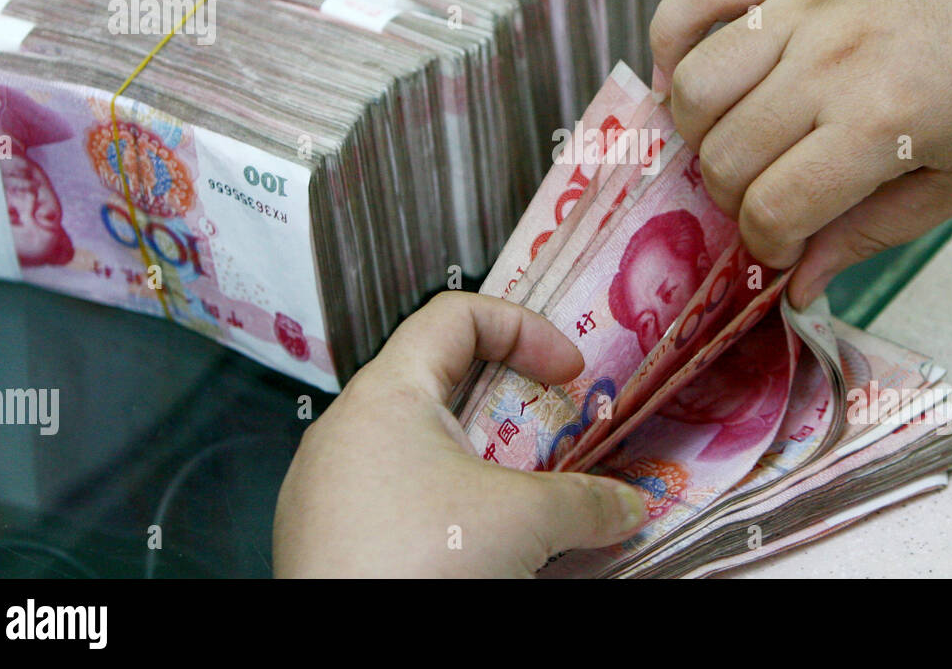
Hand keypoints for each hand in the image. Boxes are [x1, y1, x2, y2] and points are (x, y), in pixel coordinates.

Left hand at [273, 293, 647, 577]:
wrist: (346, 657)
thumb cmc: (417, 566)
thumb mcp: (524, 522)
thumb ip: (586, 501)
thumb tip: (626, 506)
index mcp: (385, 396)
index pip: (454, 317)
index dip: (522, 329)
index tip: (567, 372)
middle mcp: (346, 431)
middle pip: (437, 383)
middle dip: (507, 406)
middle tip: (553, 434)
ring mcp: (327, 488)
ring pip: (415, 450)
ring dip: (477, 465)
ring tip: (521, 505)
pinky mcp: (325, 541)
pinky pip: (393, 502)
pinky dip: (443, 510)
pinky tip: (476, 550)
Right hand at [651, 0, 951, 307]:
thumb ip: (869, 235)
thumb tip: (798, 286)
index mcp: (879, 123)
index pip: (772, 208)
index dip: (767, 244)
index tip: (783, 245)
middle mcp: (830, 59)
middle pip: (725, 153)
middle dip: (733, 196)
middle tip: (766, 195)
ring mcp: (806, 0)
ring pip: (696, 83)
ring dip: (699, 131)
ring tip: (730, 139)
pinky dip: (670, 37)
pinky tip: (682, 72)